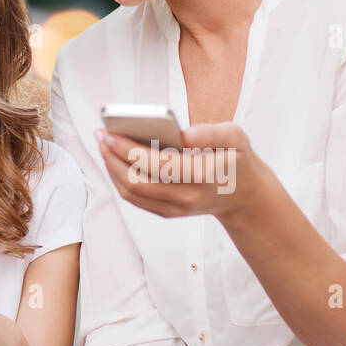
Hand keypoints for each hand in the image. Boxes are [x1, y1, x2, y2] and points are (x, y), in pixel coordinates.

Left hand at [95, 122, 262, 220]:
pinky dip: (119, 179)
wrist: (245, 196)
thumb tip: (184, 133)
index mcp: (204, 175)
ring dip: (112, 168)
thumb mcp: (236, 137)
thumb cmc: (236, 159)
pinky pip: (135, 198)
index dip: (129, 149)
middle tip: (100, 134)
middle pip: (138, 180)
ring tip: (103, 145)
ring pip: (132, 192)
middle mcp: (188, 196)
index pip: (158, 164)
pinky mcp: (168, 212)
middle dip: (113, 157)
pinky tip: (113, 159)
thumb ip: (212, 133)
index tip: (110, 133)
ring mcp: (176, 208)